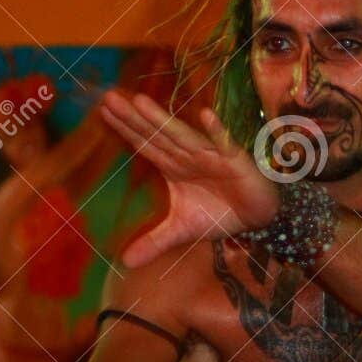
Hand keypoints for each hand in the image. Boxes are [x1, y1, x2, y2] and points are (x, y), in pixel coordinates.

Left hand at [99, 90, 279, 265]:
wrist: (258, 216)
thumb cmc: (219, 213)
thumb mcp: (183, 230)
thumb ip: (154, 242)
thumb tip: (125, 263)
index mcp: (173, 166)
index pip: (145, 145)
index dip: (125, 129)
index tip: (103, 110)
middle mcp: (188, 155)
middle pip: (157, 135)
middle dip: (134, 118)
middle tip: (110, 98)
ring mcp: (211, 155)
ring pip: (183, 136)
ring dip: (163, 121)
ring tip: (140, 102)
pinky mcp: (236, 161)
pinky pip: (225, 145)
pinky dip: (217, 132)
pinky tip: (206, 115)